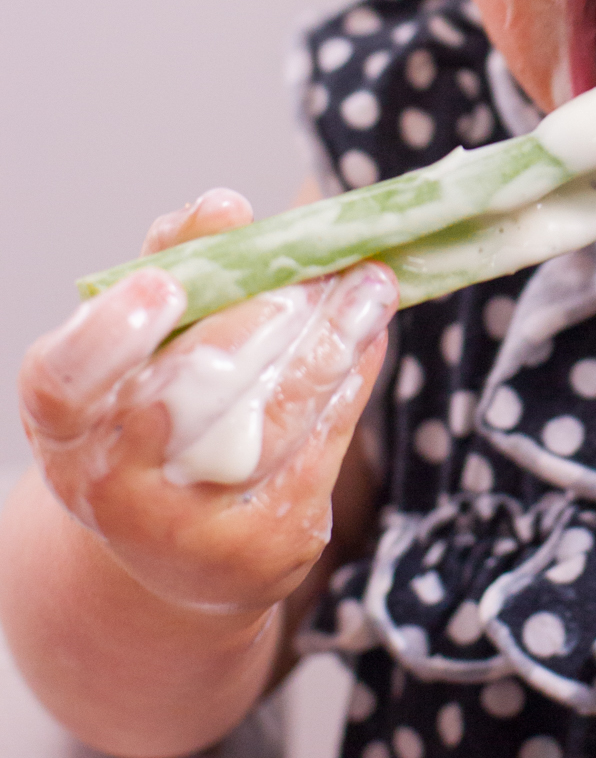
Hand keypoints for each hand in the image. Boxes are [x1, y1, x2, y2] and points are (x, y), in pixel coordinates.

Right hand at [18, 190, 396, 617]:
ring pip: (273, 421)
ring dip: (331, 342)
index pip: (63, 382)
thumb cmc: (156, 413)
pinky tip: (368, 339)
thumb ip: (177, 265)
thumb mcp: (142, 343)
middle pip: (190, 396)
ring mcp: (189, 528)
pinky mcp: (265, 547)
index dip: (109, 336)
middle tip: (318, 268)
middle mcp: (110, 485)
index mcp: (64, 423)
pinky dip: (349, 385)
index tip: (164, 286)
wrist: (176, 550)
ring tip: (370, 286)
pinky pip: (318, 452)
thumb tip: (225, 207)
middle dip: (262, 322)